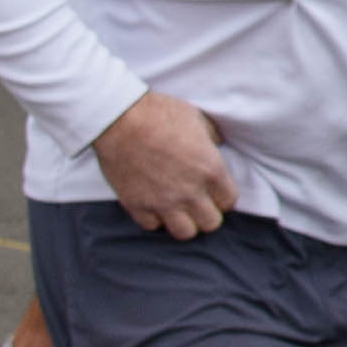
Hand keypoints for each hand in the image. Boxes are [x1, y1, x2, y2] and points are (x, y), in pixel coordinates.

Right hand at [93, 89, 236, 236]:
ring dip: (184, 221)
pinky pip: (153, 226)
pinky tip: (153, 202)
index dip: (222, 197)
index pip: (228, 201)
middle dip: (206, 213)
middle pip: (211, 223)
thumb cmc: (158, 113)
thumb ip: (211, 138)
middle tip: (197, 201)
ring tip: (177, 208)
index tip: (214, 191)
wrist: (118, 118)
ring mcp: (163, 202)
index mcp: (210, 169)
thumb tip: (215, 146)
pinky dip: (154, 217)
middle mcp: (190, 192)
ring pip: (185, 233)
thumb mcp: (196, 118)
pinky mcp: (138, 206)